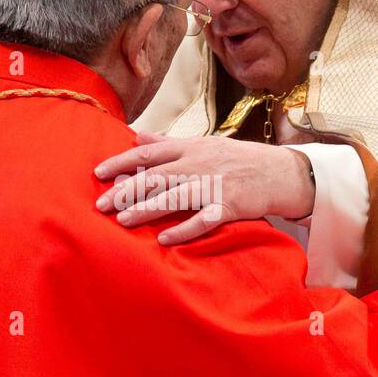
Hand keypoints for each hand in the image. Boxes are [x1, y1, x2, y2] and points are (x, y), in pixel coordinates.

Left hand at [94, 131, 314, 244]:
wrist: (278, 172)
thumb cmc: (237, 159)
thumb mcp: (202, 144)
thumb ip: (168, 142)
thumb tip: (137, 136)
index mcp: (190, 148)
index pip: (148, 154)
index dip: (121, 162)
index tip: (99, 173)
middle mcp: (198, 165)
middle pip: (155, 177)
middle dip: (125, 191)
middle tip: (101, 204)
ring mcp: (213, 186)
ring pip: (173, 197)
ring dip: (146, 209)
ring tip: (123, 221)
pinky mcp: (228, 207)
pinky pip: (202, 221)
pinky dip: (183, 230)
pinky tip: (164, 239)